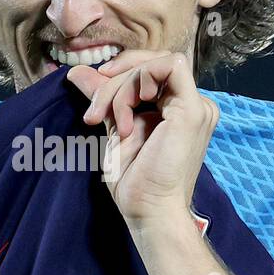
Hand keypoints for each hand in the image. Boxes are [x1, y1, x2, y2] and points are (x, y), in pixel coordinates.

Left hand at [66, 49, 218, 228]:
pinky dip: (140, 80)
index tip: (94, 101)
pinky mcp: (193, 109)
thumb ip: (103, 96)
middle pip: (150, 64)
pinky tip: (129, 114)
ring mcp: (197, 105)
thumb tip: (76, 72)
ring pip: (155, 64)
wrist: (148, 210)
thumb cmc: (134, 180)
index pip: (150, 70)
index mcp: (178, 108)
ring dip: (122, 88)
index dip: (120, 74)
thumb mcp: (113, 126)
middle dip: (115, 81)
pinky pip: (169, 66)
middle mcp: (191, 103)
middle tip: (95, 113)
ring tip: (114, 125)